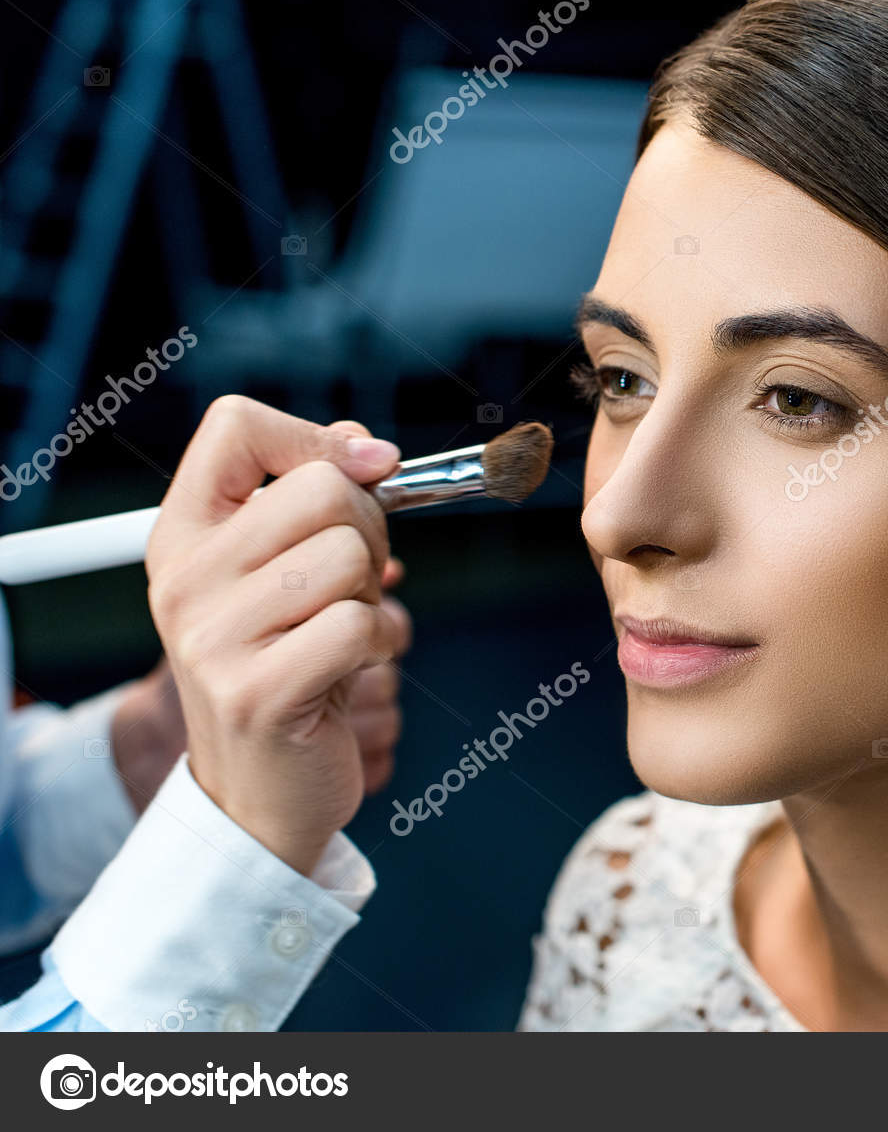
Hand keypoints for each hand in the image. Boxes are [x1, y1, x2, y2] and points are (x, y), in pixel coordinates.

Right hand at [146, 397, 406, 874]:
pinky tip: (343, 673)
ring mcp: (213, 637)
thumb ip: (313, 498)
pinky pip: (360, 624)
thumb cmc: (290, 665)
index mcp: (184, 534)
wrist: (260, 791)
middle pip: (322, 490)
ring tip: (338, 634)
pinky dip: (376, 646)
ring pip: (350, 556)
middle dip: (368, 532)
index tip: (362, 474)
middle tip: (350, 586)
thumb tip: (363, 444)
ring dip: (373, 596)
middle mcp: (184, 578)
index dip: (315, 439)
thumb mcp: (286, 571)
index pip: (235, 424)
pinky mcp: (257, 691)